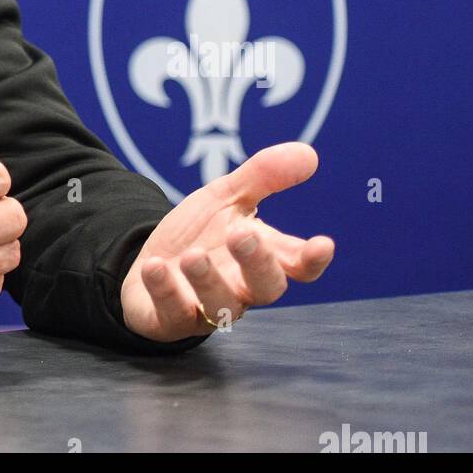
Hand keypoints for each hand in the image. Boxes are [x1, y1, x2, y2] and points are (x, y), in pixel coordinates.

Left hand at [120, 142, 334, 341]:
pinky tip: (154, 266)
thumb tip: (308, 153)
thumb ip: (263, 176)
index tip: (322, 244)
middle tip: (242, 234)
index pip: (297, 266)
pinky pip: (171, 313)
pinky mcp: (170, 319)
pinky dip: (164, 290)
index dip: (312, 259)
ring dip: (207, 280)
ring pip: (220, 305)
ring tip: (192, 255)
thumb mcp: (226, 198)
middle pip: (265, 287)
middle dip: (257, 263)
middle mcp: (241, 288)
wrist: (150, 264)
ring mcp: (206, 307)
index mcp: (261, 257)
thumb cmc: (200, 234)